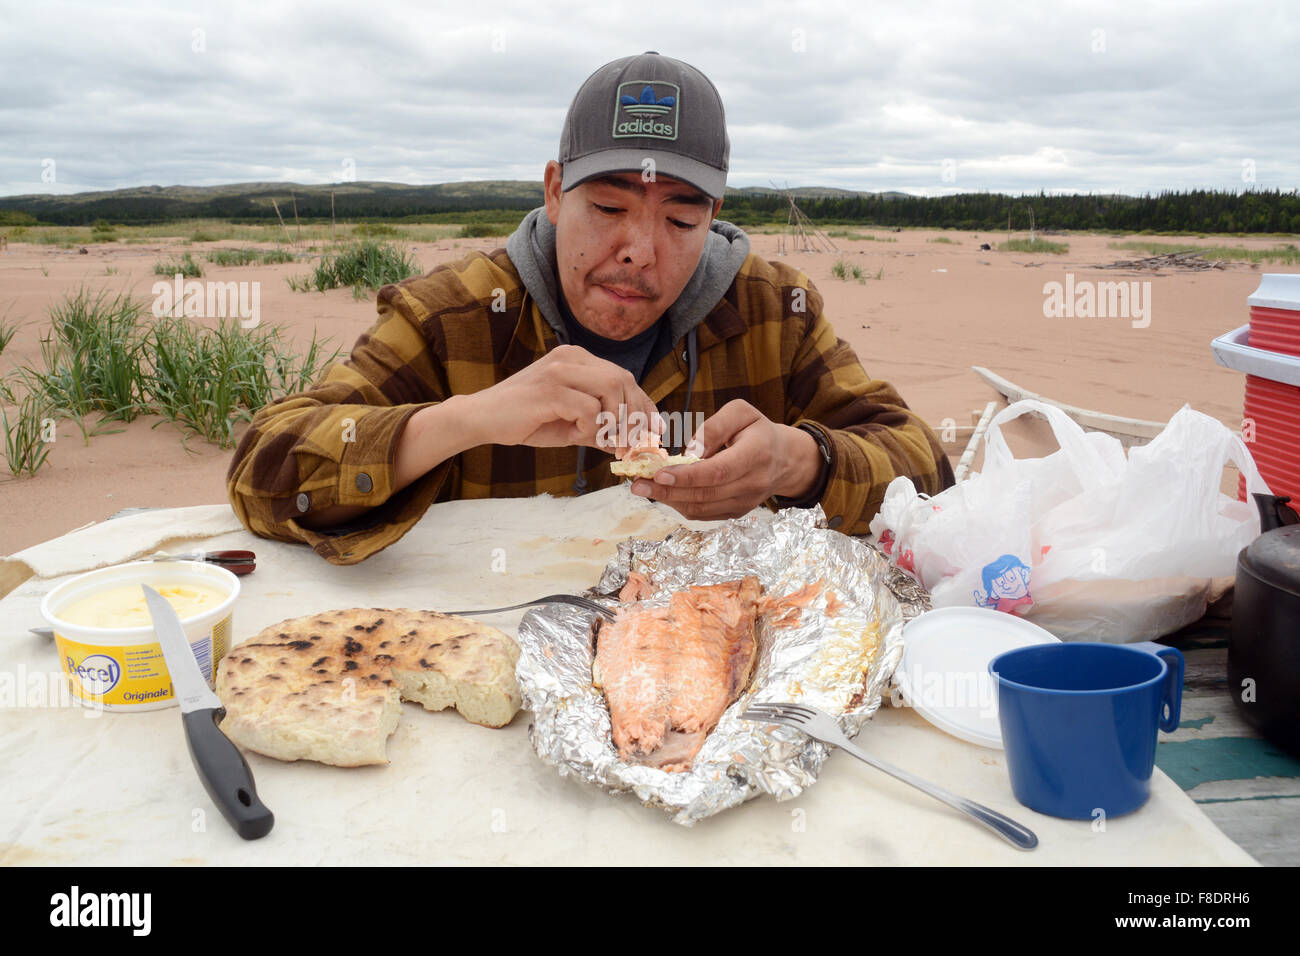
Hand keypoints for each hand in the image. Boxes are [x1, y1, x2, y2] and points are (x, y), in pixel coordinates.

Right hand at [463, 344, 661, 448]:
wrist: (482, 419)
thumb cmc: (525, 420)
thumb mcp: (570, 425)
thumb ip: (599, 428)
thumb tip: (630, 443)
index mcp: (577, 358)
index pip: (624, 377)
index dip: (644, 405)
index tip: (655, 430)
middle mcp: (571, 357)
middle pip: (624, 380)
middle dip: (635, 416)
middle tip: (630, 444)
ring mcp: (560, 370)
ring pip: (612, 389)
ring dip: (614, 422)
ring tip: (600, 440)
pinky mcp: (550, 389)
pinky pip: (589, 409)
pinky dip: (590, 428)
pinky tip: (573, 434)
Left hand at [629, 400, 822, 519]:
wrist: (784, 459)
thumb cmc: (758, 431)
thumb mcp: (742, 413)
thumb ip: (715, 426)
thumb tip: (690, 452)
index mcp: (756, 455)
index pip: (718, 471)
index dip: (687, 476)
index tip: (659, 472)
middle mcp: (752, 484)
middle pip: (705, 494)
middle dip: (667, 490)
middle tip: (637, 483)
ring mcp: (744, 503)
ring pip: (701, 509)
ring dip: (669, 500)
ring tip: (643, 488)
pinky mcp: (736, 512)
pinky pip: (704, 514)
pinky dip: (680, 505)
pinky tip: (663, 493)